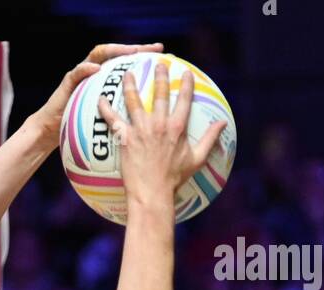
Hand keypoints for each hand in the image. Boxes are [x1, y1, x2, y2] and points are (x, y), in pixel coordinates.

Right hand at [28, 43, 163, 153]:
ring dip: (115, 51)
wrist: (52, 131)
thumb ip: (123, 122)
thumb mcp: (106, 127)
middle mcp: (97, 75)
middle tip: (155, 49)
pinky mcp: (68, 82)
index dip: (148, 62)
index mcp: (108, 85)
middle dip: (138, 49)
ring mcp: (83, 75)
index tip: (167, 58)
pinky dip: (86, 69)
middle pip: (119, 55)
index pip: (130, 67)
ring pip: (99, 55)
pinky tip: (95, 69)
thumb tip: (146, 130)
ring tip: (129, 51)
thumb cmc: (80, 133)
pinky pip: (77, 72)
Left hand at [97, 61, 226, 208]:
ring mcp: (142, 130)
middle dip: (160, 76)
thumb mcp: (197, 159)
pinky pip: (113, 119)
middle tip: (159, 64)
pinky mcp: (126, 138)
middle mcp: (160, 124)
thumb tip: (222, 123)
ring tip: (127, 72)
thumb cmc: (174, 178)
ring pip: (134, 101)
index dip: (186, 84)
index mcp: (178, 128)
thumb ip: (209, 138)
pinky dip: (105, 108)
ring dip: (131, 84)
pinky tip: (100, 98)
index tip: (186, 72)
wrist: (152, 192)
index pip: (184, 100)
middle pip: (160, 94)